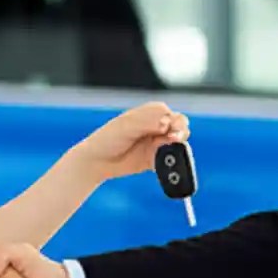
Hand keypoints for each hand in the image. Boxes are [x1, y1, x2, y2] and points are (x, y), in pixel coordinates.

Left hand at [70, 102, 187, 180]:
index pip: (169, 113)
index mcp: (149, 114)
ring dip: (177, 147)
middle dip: (180, 131)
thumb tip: (166, 122)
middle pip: (179, 126)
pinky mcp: (156, 160)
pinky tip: (163, 164)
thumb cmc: (108, 138)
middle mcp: (156, 127)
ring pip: (178, 143)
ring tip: (167, 152)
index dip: (171, 120)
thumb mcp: (125, 125)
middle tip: (174, 139)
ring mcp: (157, 144)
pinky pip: (170, 161)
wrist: (97, 161)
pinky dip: (171, 163)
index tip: (165, 128)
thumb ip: (146, 121)